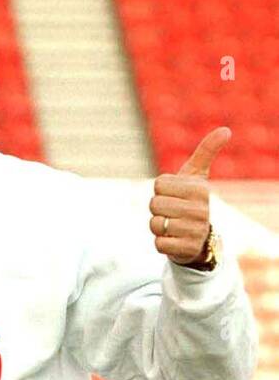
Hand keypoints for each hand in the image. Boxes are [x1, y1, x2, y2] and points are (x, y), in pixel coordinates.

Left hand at [149, 126, 229, 264]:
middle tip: (173, 212)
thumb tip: (226, 130)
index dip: (161, 190)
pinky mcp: (187, 249)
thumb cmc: (192, 200)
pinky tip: (174, 240)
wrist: (200, 237)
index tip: (175, 195)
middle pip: (154, 204)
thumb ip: (206, 152)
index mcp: (200, 189)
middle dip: (158, 208)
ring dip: (158, 226)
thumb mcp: (198, 175)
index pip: (159, 184)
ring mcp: (195, 230)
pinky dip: (161, 242)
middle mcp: (201, 210)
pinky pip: (159, 243)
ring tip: (173, 225)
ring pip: (155, 224)